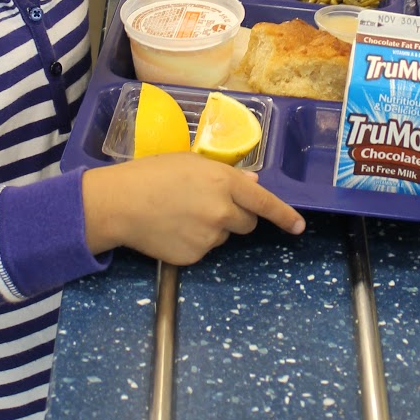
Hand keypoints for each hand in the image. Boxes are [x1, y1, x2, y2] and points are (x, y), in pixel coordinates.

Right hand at [82, 154, 304, 264]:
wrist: (120, 203)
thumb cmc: (152, 174)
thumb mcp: (191, 163)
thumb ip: (226, 175)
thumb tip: (252, 185)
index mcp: (224, 182)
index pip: (265, 203)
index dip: (285, 216)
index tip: (298, 227)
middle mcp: (222, 211)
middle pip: (247, 223)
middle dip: (237, 216)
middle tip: (208, 205)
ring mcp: (209, 236)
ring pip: (223, 236)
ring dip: (212, 228)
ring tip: (180, 214)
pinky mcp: (194, 256)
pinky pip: (204, 250)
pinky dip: (194, 241)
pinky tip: (172, 229)